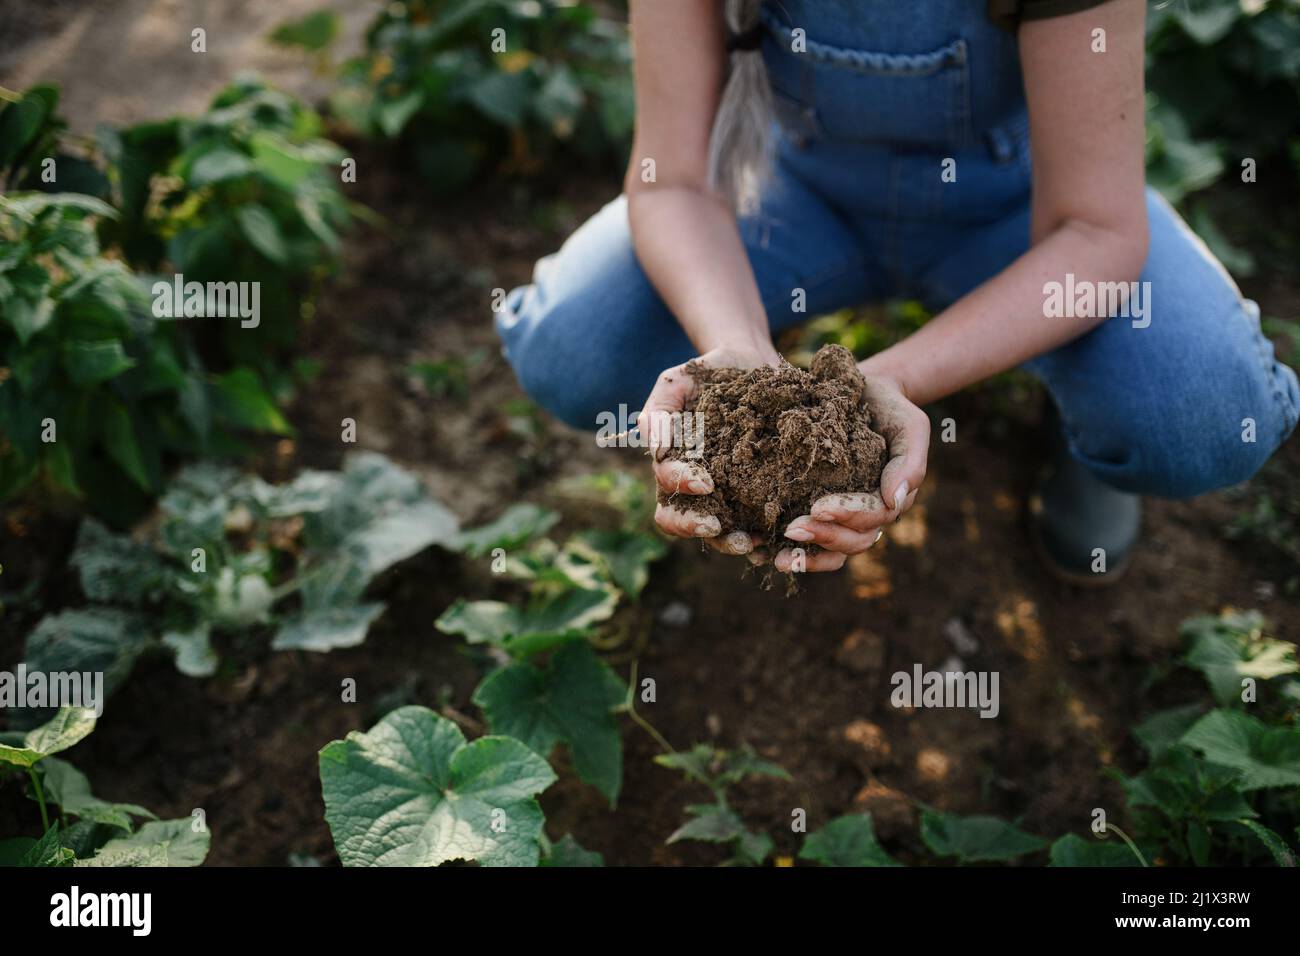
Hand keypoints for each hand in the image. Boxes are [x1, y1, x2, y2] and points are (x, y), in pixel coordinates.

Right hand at [641, 346, 779, 558]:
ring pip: (720, 532)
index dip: (681, 488)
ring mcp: (728, 494)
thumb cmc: (708, 374)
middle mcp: (697, 487)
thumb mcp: (677, 382)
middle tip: (717, 527)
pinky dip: (767, 538)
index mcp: (673, 464)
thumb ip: (659, 411)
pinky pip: (758, 524)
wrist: (752, 364)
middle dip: (696, 527)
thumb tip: (653, 445)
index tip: (704, 482)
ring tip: (752, 542)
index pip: (666, 487)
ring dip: (731, 541)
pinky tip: (780, 539)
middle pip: (683, 521)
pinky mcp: (759, 494)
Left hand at [769, 371, 929, 572]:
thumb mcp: (909, 426)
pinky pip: (810, 543)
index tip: (818, 507)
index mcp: (890, 499)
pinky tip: (763, 553)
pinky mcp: (818, 511)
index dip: (847, 515)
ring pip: (833, 551)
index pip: (873, 517)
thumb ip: (909, 463)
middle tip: (791, 529)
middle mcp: (868, 515)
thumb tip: (894, 501)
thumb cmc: (889, 409)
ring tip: (777, 558)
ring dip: (806, 557)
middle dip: (823, 537)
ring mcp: (844, 517)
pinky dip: (791, 552)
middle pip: (853, 541)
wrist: (864, 393)